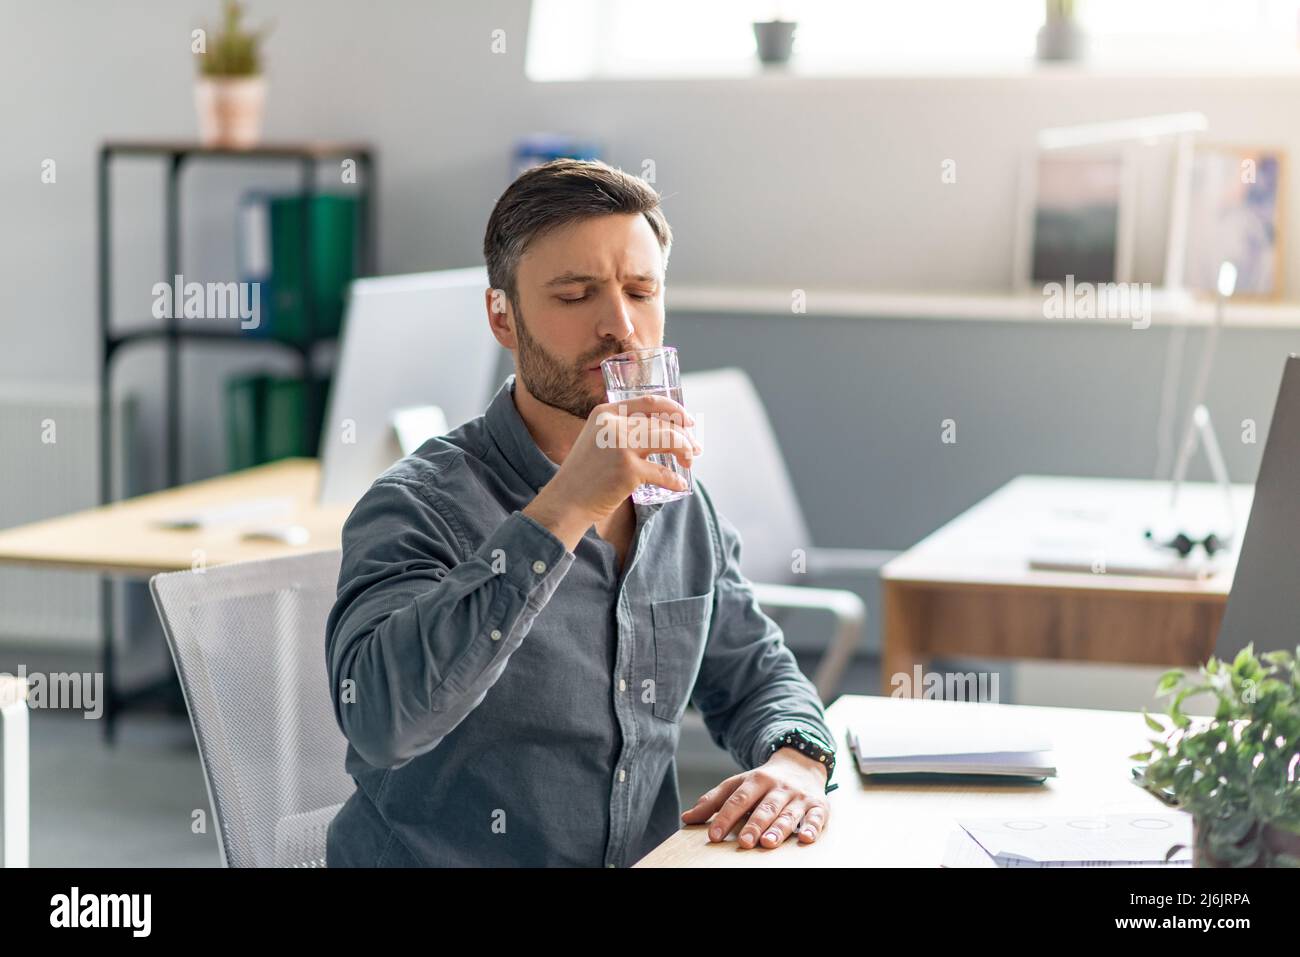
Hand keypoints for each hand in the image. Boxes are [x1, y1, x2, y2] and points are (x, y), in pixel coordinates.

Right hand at [524, 395, 698, 548]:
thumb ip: (620, 430)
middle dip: (685, 435)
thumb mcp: (597, 440)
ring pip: (669, 440)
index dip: (675, 410)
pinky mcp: (628, 470)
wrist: (566, 501)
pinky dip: (675, 480)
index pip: (649, 402)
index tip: (688, 421)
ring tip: (689, 462)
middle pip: (663, 423)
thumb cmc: (584, 474)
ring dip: (685, 451)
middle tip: (694, 448)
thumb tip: (662, 431)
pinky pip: (663, 473)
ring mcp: (621, 446)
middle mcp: (613, 424)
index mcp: (606, 412)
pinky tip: (679, 485)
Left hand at [680, 747, 830, 848]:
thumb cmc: (763, 782)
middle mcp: (778, 787)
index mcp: (756, 780)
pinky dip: (812, 827)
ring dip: (779, 829)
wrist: (801, 764)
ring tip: (768, 843)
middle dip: (754, 825)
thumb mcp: (737, 784)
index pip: (738, 799)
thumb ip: (713, 801)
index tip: (714, 836)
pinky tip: (805, 837)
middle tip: (743, 842)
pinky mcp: (819, 805)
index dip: (725, 817)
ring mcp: (799, 796)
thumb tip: (686, 818)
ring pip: (788, 814)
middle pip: (764, 807)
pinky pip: (817, 817)